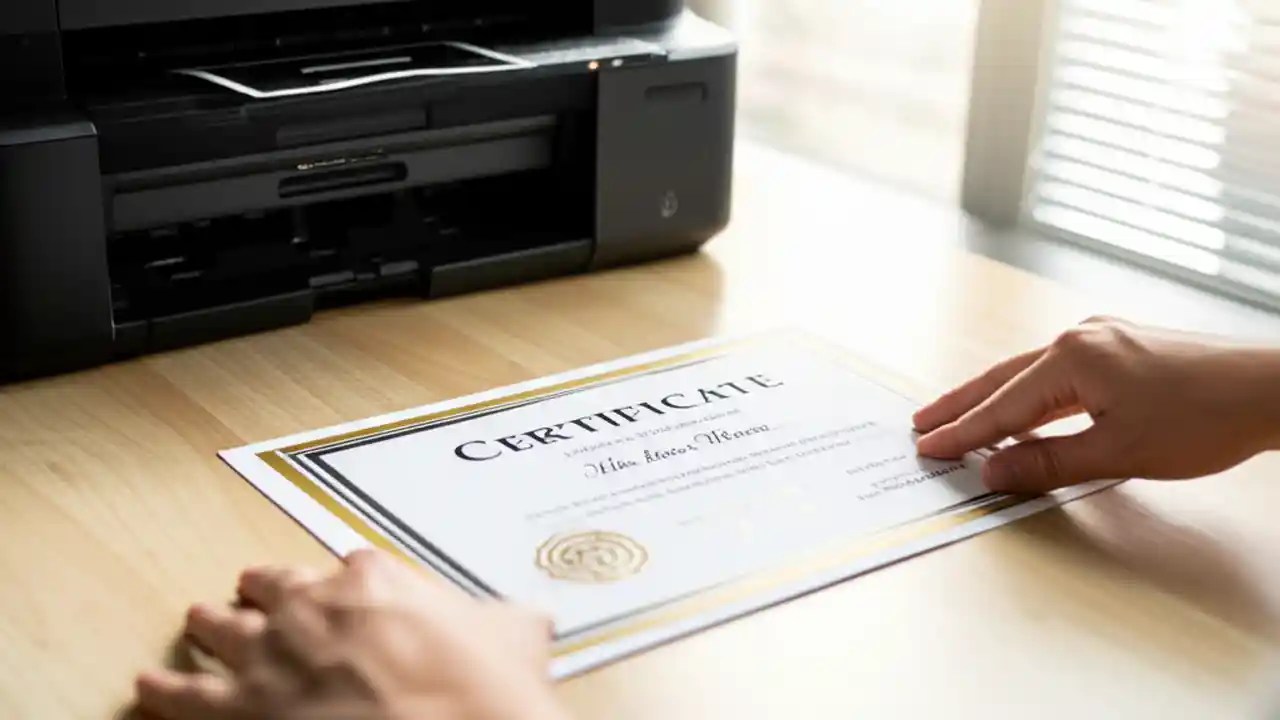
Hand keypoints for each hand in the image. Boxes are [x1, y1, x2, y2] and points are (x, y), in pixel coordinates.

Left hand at [135, 549, 569, 719]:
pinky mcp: (235, 710)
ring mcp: (269, 656)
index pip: (346, 567)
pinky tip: (150, 684)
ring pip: (221, 630)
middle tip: (250, 591)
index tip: (334, 587)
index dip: (336, 581)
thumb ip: (511, 620)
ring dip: (209, 626)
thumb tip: (531, 619)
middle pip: (271, 587)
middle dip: (262, 592)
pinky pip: (183, 694)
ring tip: (197, 620)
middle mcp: (312, 606)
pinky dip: (164, 688)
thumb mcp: (515, 639)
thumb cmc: (476, 695)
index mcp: (375, 579)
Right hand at [913, 317, 1279, 493]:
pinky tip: (1020, 407)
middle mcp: (1080, 337)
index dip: (963, 434)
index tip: (926, 449)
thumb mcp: (1117, 453)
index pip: (1002, 405)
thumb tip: (993, 472)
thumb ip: (1047, 462)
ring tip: (955, 416)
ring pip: (1028, 373)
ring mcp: (1101, 338)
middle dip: (960, 405)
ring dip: (992, 398)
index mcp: (1072, 357)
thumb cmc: (1202, 418)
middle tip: (921, 424)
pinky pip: (1056, 372)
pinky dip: (1028, 393)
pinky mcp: (1120, 347)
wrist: (1269, 390)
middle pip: (1002, 378)